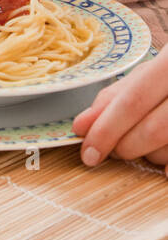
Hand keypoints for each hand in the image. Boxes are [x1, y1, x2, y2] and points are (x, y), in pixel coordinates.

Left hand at [72, 40, 167, 169]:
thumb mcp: (148, 74)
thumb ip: (114, 97)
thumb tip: (81, 127)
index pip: (134, 101)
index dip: (107, 129)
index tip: (88, 153)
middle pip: (153, 129)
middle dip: (125, 146)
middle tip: (113, 149)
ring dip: (148, 154)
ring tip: (142, 143)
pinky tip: (165, 166)